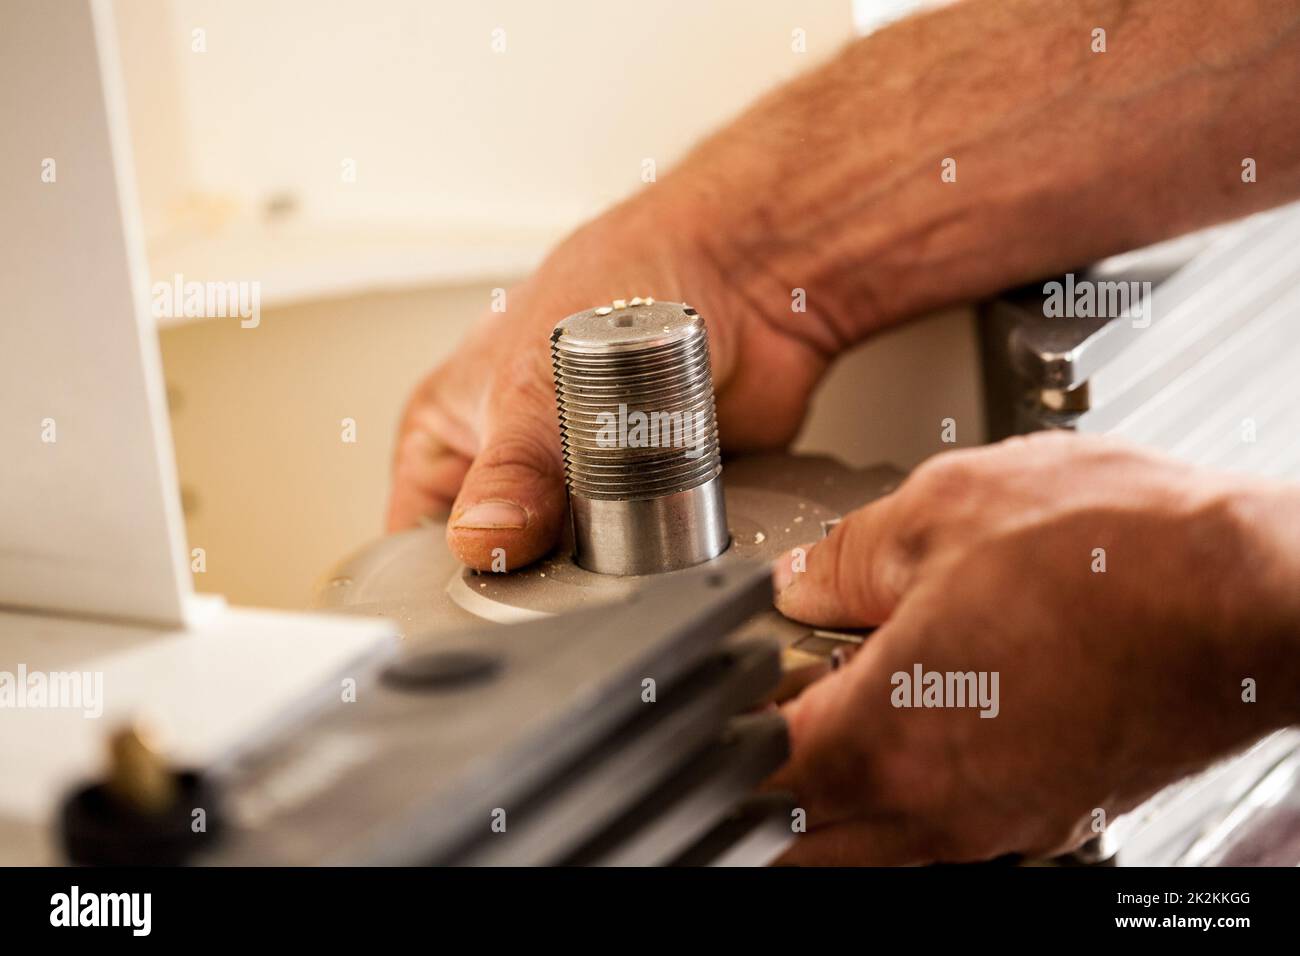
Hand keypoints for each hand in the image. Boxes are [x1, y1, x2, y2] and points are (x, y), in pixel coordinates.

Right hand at [386, 186, 843, 569]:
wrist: (738, 274)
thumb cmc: (620, 278)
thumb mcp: (533, 383)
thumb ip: (509, 470)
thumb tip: (486, 536)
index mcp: (450, 431)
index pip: (420, 535)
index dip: (444, 573)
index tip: (483, 596)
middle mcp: (509, 464)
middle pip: (502, 560)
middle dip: (534, 576)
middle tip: (560, 574)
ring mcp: (580, 488)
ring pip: (577, 566)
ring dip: (601, 569)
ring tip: (618, 552)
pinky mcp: (647, 504)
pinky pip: (643, 558)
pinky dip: (655, 560)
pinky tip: (664, 551)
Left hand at [768, 432, 1299, 864]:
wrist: (1254, 593)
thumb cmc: (1122, 553)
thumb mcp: (941, 513)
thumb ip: (845, 557)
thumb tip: (801, 580)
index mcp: (892, 737)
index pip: (756, 771)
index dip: (726, 727)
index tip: (725, 686)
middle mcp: (940, 806)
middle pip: (802, 835)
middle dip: (767, 784)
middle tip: (763, 710)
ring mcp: (999, 821)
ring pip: (868, 845)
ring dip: (834, 791)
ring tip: (837, 707)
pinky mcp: (1047, 810)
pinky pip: (940, 828)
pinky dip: (904, 790)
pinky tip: (921, 714)